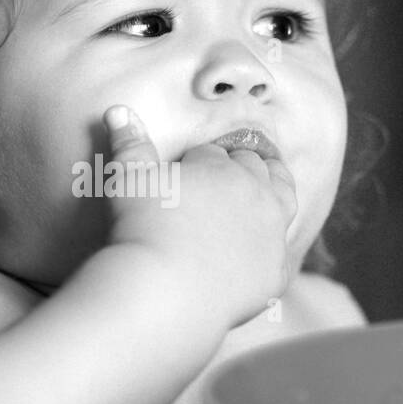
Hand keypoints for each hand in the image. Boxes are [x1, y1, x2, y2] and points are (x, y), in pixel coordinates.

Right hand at [100, 104, 297, 327]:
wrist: (167, 293)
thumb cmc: (143, 230)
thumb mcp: (129, 180)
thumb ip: (129, 143)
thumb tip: (118, 110)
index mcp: (224, 167)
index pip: (215, 153)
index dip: (199, 160)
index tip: (190, 169)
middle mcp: (257, 195)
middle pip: (257, 169)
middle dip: (242, 167)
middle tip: (230, 172)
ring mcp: (271, 235)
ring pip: (283, 202)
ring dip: (273, 194)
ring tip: (262, 196)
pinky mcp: (274, 273)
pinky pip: (279, 255)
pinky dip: (269, 251)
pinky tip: (256, 256)